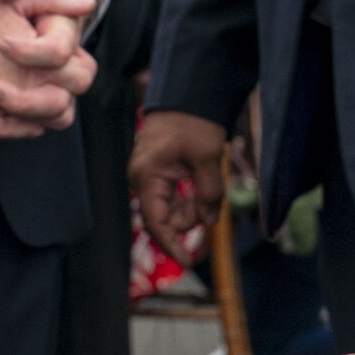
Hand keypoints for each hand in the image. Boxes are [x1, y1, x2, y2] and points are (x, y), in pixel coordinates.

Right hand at [128, 109, 224, 254]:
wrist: (187, 93)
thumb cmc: (193, 121)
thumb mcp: (208, 158)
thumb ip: (209, 193)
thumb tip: (210, 221)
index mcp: (147, 176)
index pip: (156, 222)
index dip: (172, 244)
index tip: (188, 261)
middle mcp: (142, 179)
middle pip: (164, 217)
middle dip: (189, 218)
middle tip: (212, 204)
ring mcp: (147, 175)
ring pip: (170, 206)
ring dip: (191, 205)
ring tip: (209, 184)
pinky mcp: (156, 170)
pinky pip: (171, 193)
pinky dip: (188, 195)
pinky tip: (202, 183)